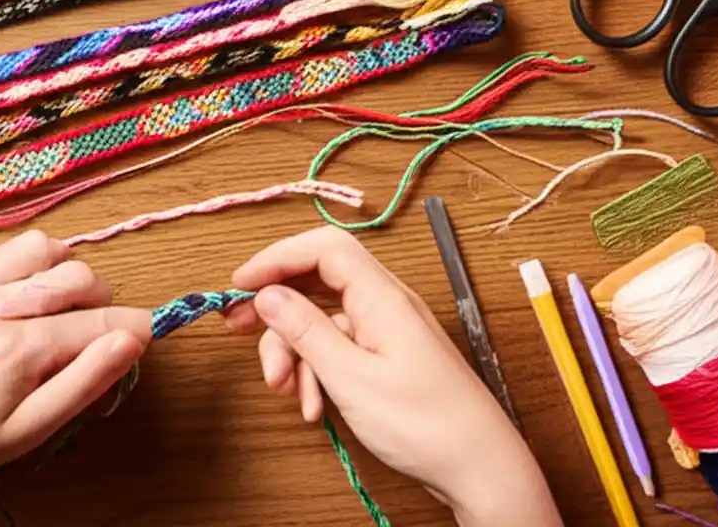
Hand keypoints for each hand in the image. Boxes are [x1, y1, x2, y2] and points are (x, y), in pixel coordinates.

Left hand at [0, 230, 150, 491]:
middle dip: (104, 300)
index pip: (103, 324)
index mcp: (21, 350)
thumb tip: (130, 344)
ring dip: (66, 268)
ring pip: (43, 247)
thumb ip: (82, 384)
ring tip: (62, 302)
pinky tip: (23, 292)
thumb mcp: (24, 432)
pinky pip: (2, 249)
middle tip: (95, 332)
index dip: (136, 328)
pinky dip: (26, 262)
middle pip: (80, 276)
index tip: (147, 335)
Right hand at [224, 227, 559, 526]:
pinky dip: (317, 372)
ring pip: (322, 322)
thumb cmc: (426, 425)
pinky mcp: (386, 358)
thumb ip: (306, 331)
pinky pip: (339, 349)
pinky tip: (312, 405)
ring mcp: (386, 331)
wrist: (480, 469)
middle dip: (275, 308)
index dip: (276, 258)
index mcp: (382, 297)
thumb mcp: (352, 379)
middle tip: (237, 330)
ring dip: (294, 353)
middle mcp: (385, 305)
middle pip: (316, 282)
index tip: (239, 285)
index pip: (322, 248)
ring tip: (284, 390)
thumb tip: (267, 294)